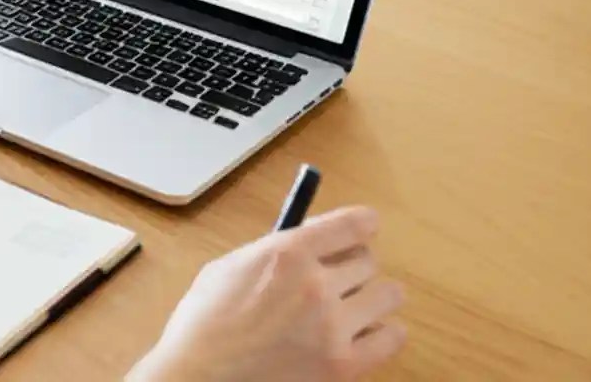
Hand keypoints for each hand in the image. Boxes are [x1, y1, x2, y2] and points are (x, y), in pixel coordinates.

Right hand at [129, 207, 404, 381]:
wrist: (198, 379)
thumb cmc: (203, 325)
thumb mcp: (229, 269)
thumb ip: (274, 251)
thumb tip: (311, 241)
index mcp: (286, 254)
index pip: (352, 225)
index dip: (362, 224)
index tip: (365, 228)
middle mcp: (315, 285)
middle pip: (368, 260)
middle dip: (354, 267)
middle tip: (339, 279)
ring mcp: (332, 328)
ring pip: (388, 295)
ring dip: (371, 298)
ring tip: (353, 309)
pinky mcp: (343, 367)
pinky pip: (392, 338)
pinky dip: (381, 334)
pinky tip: (361, 335)